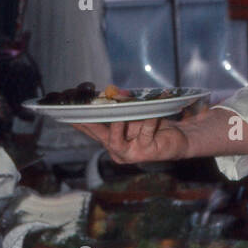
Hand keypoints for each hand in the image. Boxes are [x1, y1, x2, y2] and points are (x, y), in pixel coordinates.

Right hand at [71, 118, 188, 164]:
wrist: (181, 139)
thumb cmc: (155, 126)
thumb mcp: (135, 116)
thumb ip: (122, 109)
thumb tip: (112, 93)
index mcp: (111, 141)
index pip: (91, 130)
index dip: (79, 121)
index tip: (66, 112)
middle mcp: (117, 150)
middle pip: (99, 135)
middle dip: (90, 122)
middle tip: (84, 111)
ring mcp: (130, 154)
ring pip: (117, 137)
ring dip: (118, 122)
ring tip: (119, 110)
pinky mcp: (146, 152)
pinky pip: (144, 132)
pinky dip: (147, 120)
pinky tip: (151, 112)